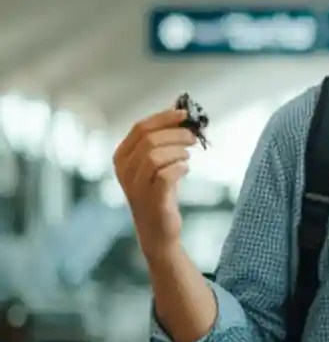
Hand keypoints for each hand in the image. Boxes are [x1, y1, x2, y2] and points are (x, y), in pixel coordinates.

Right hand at [112, 108, 198, 255]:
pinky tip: (185, 170)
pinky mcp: (151, 199)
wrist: (158, 230)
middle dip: (176, 134)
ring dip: (178, 151)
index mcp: (122, 156)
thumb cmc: (160, 192)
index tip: (184, 114)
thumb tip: (179, 110)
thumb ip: (163, 138)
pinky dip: (180, 168)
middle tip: (193, 138)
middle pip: (149, 139)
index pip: (140, 127)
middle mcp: (124, 170)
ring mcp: (135, 186)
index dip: (164, 117)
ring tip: (188, 156)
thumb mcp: (158, 162)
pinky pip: (165, 175)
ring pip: (155, 155)